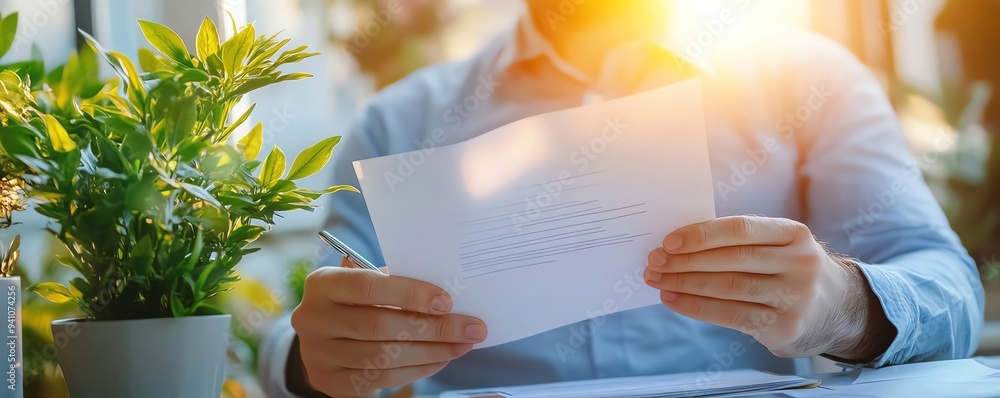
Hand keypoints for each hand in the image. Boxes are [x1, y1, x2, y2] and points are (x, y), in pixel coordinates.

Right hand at [291, 258, 487, 396]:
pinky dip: (417, 369)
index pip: (367, 286)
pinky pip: (382, 379)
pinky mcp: (330, 382)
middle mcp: (312, 318)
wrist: (324, 338)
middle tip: (470, 328)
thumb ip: (394, 283)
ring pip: (383, 357)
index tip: (447, 301)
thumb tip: (445, 297)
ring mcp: (318, 354)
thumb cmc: (357, 302)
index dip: (409, 294)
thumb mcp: (366, 283)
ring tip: (461, 345)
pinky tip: (440, 359)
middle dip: (433, 328)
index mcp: (322, 284)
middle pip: (379, 326)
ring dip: (431, 352)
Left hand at [644, 216, 891, 359]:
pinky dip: (696, 307)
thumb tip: (677, 245)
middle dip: (685, 261)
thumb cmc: (789, 270)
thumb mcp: (780, 248)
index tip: (668, 241)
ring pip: (728, 287)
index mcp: (794, 234)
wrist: (838, 310)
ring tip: (657, 280)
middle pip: (731, 259)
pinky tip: (673, 300)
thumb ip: (741, 244)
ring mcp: (795, 296)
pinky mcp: (785, 326)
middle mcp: (800, 262)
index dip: (701, 234)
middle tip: (654, 262)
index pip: (741, 229)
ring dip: (685, 284)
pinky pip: (731, 315)